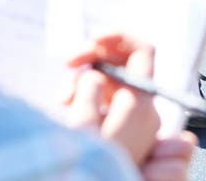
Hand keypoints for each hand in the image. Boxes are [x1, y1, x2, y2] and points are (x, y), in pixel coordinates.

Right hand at [67, 35, 195, 177]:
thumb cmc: (85, 169)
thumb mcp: (81, 125)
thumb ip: (90, 87)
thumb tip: (95, 75)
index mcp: (141, 105)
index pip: (143, 50)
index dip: (117, 38)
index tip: (90, 42)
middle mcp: (143, 112)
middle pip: (123, 66)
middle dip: (93, 61)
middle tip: (67, 68)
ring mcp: (132, 123)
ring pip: (111, 83)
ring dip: (84, 80)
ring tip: (62, 97)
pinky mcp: (118, 131)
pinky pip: (105, 101)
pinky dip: (85, 96)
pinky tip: (66, 105)